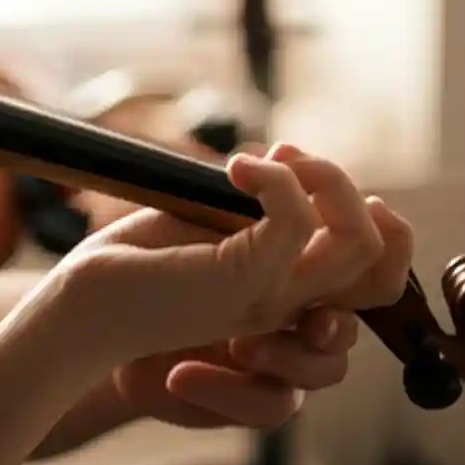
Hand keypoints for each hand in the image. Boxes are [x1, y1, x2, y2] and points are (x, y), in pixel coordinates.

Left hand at [63, 143, 412, 425]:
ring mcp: (273, 303)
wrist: (78, 307)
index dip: (376, 223)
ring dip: (325, 180)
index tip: (306, 169)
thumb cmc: (136, 266)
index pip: (380, 274)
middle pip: (387, 266)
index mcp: (290, 294)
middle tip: (290, 156)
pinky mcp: (241, 287)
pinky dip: (277, 179)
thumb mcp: (211, 229)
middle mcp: (292, 306)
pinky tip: (233, 170)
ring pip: (359, 247)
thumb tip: (287, 160)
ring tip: (262, 161)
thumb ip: (258, 210)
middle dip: (351, 193)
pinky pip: (296, 224)